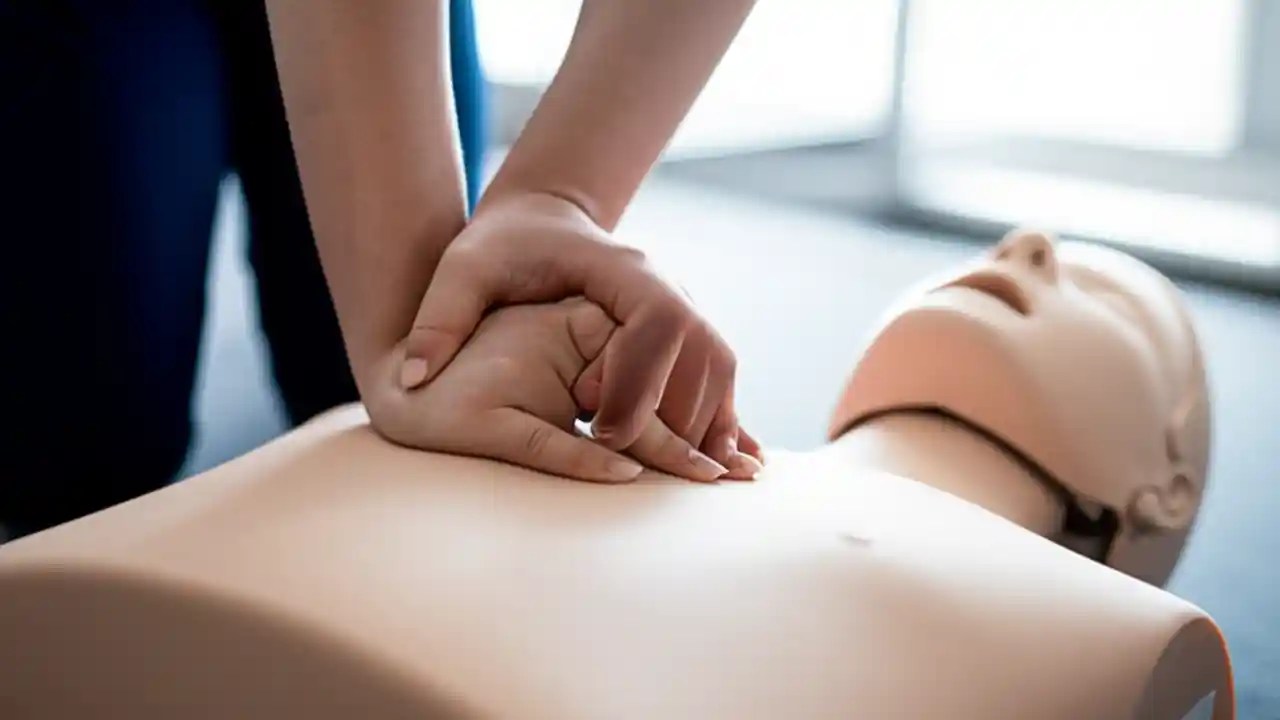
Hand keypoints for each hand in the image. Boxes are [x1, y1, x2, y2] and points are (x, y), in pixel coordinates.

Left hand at [396, 191, 750, 471]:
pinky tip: (714, 459)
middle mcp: (662, 284)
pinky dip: (719, 415)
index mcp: (618, 268)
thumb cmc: (500, 247)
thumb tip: (413, 376)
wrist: (541, 220)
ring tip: (694, 477)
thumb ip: (439, 318)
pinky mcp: (684, 331)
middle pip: (700, 349)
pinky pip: (715, 374)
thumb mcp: (460, 270)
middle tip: (651, 470)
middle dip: (681, 412)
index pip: (656, 322)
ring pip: (717, 365)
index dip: (637, 380)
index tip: (602, 433)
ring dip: (711, 421)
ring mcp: (680, 305)